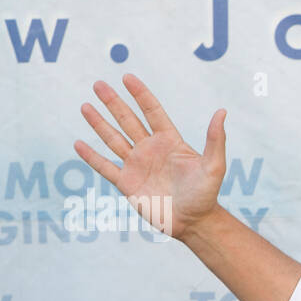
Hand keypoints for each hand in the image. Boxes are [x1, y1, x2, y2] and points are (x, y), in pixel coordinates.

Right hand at [73, 74, 226, 238]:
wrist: (193, 222)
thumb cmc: (206, 195)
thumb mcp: (214, 166)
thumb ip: (215, 140)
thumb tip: (222, 111)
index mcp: (170, 141)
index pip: (152, 111)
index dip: (140, 94)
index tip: (127, 77)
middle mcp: (150, 150)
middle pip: (128, 120)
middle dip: (113, 102)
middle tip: (98, 84)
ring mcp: (137, 165)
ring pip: (113, 139)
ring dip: (99, 123)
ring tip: (85, 106)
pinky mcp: (127, 184)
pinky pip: (105, 167)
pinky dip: (91, 157)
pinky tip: (78, 144)